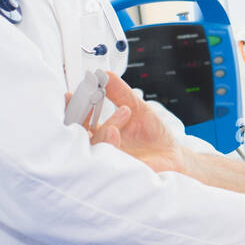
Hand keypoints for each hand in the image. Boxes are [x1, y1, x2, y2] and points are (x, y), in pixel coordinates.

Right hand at [67, 72, 187, 174]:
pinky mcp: (120, 170)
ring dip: (104, 128)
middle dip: (79, 118)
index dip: (71, 109)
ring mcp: (108, 159)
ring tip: (124, 112)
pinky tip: (115, 131)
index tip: (71, 95)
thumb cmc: (152, 133)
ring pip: (94, 147)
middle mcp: (100, 146)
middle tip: (86, 101)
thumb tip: (104, 74)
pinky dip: (110, 143)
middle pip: (78, 135)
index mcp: (100, 131)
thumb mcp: (136, 107)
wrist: (172, 154)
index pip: (78, 121)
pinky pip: (108, 161)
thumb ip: (119, 92)